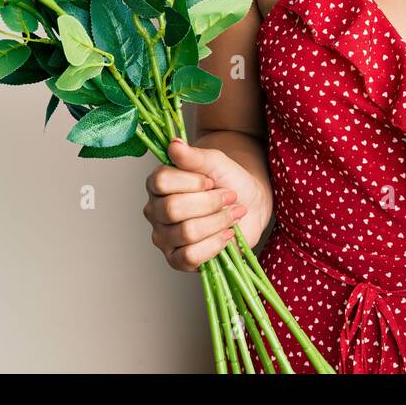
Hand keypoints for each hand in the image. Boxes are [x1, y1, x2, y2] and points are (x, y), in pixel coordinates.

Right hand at [144, 138, 267, 271]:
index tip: (211, 180)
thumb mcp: (215, 162)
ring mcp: (164, 237)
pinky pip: (190, 257)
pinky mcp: (177, 260)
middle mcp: (155, 211)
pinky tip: (228, 233)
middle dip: (210, 203)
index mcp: (158, 184)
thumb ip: (194, 156)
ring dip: (218, 222)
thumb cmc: (229, 180)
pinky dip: (215, 244)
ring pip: (186, 233)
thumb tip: (174, 144)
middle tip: (228, 196)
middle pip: (173, 209)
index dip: (191, 182)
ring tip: (232, 213)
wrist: (250, 203)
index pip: (161, 182)